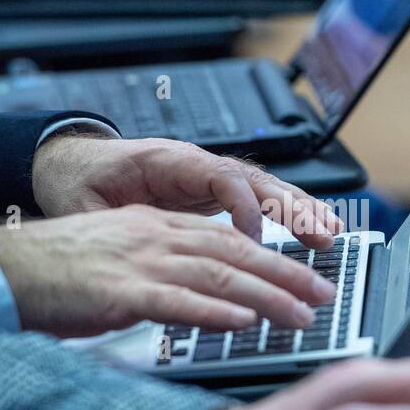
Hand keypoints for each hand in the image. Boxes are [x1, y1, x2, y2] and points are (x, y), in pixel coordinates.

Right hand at [0, 205, 335, 337]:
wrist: (1, 268)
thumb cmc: (55, 270)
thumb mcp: (118, 257)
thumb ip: (160, 268)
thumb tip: (196, 291)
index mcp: (156, 226)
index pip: (228, 240)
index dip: (274, 257)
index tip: (307, 276)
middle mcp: (155, 237)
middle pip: (236, 254)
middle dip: (287, 274)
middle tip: (324, 295)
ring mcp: (139, 263)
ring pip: (218, 277)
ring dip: (267, 298)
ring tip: (302, 316)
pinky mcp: (120, 293)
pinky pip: (177, 302)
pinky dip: (214, 313)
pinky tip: (243, 323)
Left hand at [32, 135, 344, 250]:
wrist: (77, 165)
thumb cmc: (81, 183)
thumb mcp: (84, 208)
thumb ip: (112, 228)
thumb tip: (128, 247)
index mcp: (168, 162)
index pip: (220, 178)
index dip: (243, 208)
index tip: (253, 241)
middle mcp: (198, 165)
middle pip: (256, 180)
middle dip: (292, 207)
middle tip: (321, 234)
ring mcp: (211, 178)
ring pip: (266, 189)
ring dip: (301, 210)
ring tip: (332, 233)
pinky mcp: (216, 195)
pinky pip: (261, 202)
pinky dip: (290, 215)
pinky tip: (316, 230)